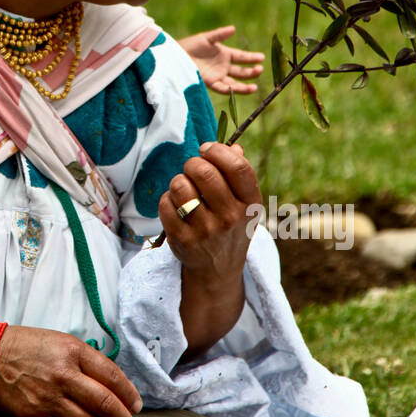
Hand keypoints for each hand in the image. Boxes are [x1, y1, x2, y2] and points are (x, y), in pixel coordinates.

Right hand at [0, 325, 142, 416]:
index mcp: (73, 352)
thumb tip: (114, 385)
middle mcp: (63, 376)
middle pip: (106, 405)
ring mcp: (49, 400)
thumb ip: (87, 361)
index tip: (136, 405)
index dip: (130, 394)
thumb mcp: (62, 341)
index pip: (113, 377)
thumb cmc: (28, 347)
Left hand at [159, 141, 261, 286]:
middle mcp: (231, 218)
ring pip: (180, 185)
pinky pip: (165, 203)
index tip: (206, 150)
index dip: (218, 151)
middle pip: (204, 172)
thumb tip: (234, 146)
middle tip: (192, 169)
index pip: (237, 166)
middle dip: (192, 163)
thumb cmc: (230, 227)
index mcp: (250, 204)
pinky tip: (176, 208)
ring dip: (178, 182)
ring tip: (184, 190)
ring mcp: (206, 230)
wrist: (218, 270)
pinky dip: (167, 200)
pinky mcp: (182, 240)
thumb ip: (239, 175)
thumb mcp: (244, 204)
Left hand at [179, 25, 263, 94]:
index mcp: (224, 54)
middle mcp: (223, 67)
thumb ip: (220, 35)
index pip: (242, 57)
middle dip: (251, 72)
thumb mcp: (206, 38)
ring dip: (244, 86)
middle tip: (260, 69)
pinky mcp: (209, 82)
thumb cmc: (190, 45)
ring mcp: (217, 75)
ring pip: (234, 83)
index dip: (251, 58)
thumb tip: (233, 29)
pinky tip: (238, 89)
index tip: (262, 58)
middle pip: (241, 72)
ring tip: (254, 88)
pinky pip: (222, 88)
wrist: (176, 56)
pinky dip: (230, 90)